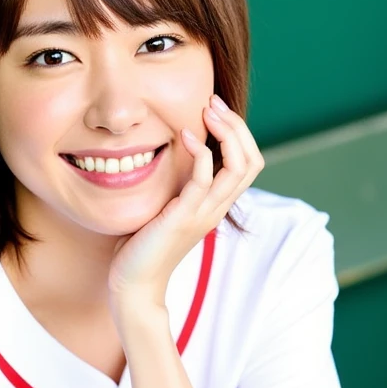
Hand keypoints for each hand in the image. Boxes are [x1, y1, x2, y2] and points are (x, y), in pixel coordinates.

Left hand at [107, 94, 263, 318]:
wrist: (134, 285)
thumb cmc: (142, 246)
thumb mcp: (164, 207)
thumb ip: (175, 185)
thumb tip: (167, 154)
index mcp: (215, 205)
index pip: (248, 163)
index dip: (238, 132)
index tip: (213, 109)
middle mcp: (216, 208)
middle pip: (252, 161)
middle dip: (237, 125)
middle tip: (213, 103)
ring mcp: (204, 214)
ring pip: (239, 167)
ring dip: (227, 132)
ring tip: (206, 110)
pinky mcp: (184, 218)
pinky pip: (205, 180)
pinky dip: (201, 152)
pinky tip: (183, 135)